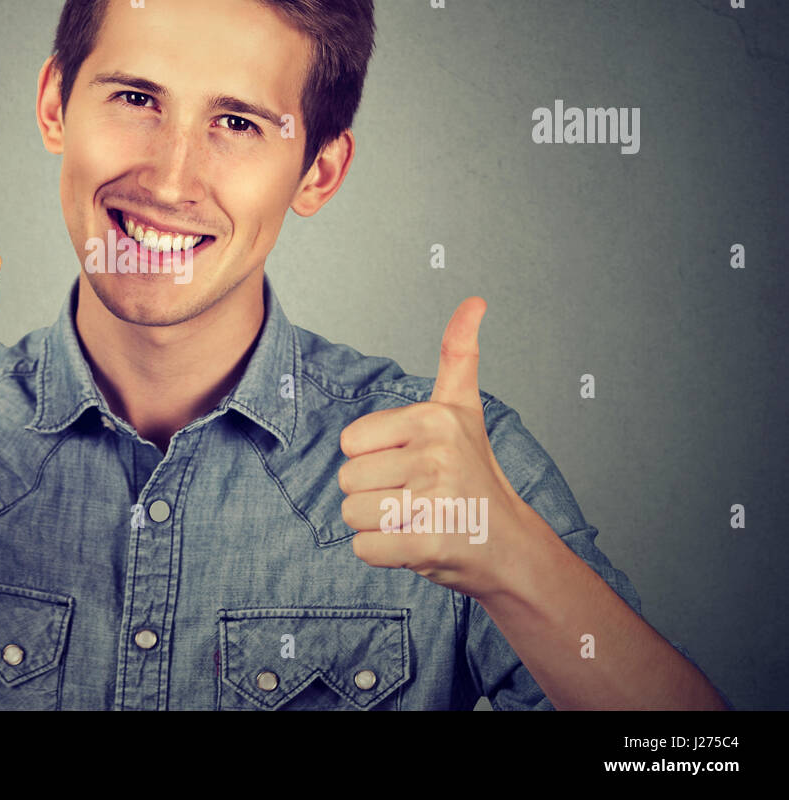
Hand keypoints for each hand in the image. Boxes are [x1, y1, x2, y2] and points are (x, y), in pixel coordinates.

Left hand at [337, 297, 540, 598]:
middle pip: (347, 479)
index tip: (411, 466)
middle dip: (374, 495)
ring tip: (416, 518)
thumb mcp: (465, 410)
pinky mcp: (428, 541)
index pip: (349, 442)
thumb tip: (474, 301)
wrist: (509, 546)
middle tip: (416, 498)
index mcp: (433, 418)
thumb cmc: (476, 477)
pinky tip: (415, 543)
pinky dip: (382, 553)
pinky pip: (364, 548)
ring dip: (377, 525)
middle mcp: (434, 453)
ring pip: (351, 514)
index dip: (373, 459)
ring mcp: (433, 498)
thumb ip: (459, 355)